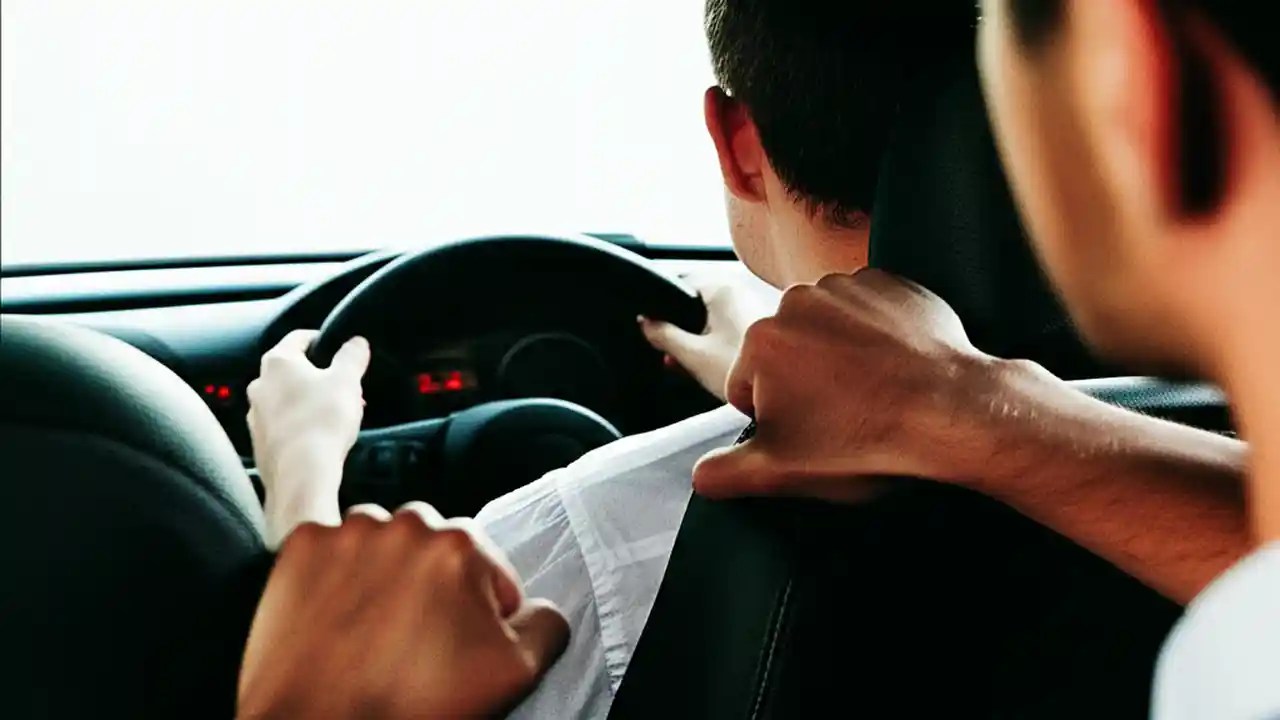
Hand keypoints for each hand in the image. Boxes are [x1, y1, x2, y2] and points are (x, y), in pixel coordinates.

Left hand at [237, 502, 569, 718]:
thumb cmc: (413, 705)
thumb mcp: (513, 673)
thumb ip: (545, 625)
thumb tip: (538, 609)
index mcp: (462, 545)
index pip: (492, 571)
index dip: (483, 614)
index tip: (458, 647)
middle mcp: (406, 523)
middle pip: (437, 549)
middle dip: (434, 586)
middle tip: (417, 641)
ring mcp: (348, 530)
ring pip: (384, 541)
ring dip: (386, 572)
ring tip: (376, 629)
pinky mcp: (302, 545)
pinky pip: (331, 545)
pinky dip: (335, 572)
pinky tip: (339, 613)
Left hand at [247, 330, 370, 545]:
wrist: (301, 474)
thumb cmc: (321, 422)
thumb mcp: (347, 381)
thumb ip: (352, 356)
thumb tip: (356, 342)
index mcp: (278, 362)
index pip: (298, 338)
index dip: (320, 339)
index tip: (334, 346)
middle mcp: (260, 386)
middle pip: (292, 371)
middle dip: (318, 377)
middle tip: (342, 387)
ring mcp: (256, 416)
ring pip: (285, 399)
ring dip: (308, 402)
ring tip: (334, 415)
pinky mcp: (260, 442)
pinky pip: (281, 426)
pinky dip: (299, 426)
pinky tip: (319, 437)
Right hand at [639, 276, 773, 400]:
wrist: (788, 396)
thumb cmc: (742, 371)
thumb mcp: (692, 356)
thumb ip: (663, 336)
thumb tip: (645, 323)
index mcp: (722, 290)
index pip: (679, 284)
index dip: (661, 306)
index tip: (651, 327)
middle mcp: (739, 293)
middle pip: (695, 304)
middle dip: (678, 329)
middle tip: (666, 352)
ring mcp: (751, 310)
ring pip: (710, 320)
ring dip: (694, 340)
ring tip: (682, 365)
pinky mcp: (758, 330)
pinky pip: (725, 330)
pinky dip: (711, 345)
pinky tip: (702, 367)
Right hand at [693, 269, 1011, 501]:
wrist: (952, 412)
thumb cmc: (867, 441)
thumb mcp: (783, 472)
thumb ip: (726, 472)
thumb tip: (703, 474)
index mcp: (761, 341)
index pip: (749, 387)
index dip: (776, 420)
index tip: (809, 434)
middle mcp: (798, 300)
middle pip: (786, 353)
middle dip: (804, 383)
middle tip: (841, 418)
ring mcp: (848, 287)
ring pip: (827, 331)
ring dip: (839, 357)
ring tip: (870, 394)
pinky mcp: (892, 285)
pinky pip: (869, 313)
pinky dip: (877, 337)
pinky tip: (894, 371)